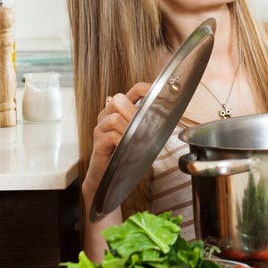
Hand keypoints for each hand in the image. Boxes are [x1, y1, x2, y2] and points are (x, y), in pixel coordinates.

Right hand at [82, 81, 150, 196]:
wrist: (106, 177)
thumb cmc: (126, 154)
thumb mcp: (140, 134)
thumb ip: (149, 123)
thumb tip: (169, 115)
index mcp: (119, 110)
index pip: (134, 90)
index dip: (146, 90)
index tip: (160, 95)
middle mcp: (107, 115)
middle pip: (118, 100)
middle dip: (134, 113)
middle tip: (142, 127)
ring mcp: (101, 128)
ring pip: (115, 118)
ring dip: (129, 130)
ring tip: (135, 141)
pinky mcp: (98, 142)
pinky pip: (112, 135)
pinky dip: (123, 142)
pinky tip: (127, 149)